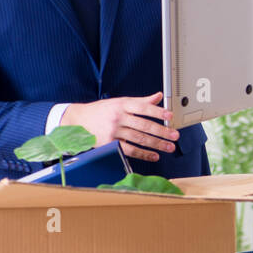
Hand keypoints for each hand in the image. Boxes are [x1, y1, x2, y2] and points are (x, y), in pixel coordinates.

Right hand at [61, 91, 180, 162]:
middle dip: (162, 131)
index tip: (171, 116)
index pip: (143, 108)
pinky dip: (143, 154)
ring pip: (139, 139)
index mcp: (122, 104)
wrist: (78, 120)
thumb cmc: (102, 110)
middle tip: (175, 136)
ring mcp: (113, 131)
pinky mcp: (109, 144)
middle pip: (144, 125)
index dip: (158, 112)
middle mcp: (118, 117)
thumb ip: (140, 101)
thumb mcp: (120, 102)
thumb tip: (158, 96)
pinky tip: (154, 155)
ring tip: (169, 147)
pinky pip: (130, 150)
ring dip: (156, 144)